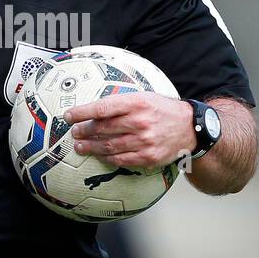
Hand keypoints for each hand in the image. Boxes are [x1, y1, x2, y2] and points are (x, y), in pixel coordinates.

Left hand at [64, 92, 195, 168]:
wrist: (190, 128)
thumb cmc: (162, 110)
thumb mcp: (144, 97)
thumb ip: (121, 103)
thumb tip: (94, 109)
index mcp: (137, 103)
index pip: (102, 108)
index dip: (82, 113)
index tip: (69, 116)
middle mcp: (140, 122)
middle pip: (103, 128)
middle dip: (84, 131)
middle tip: (74, 132)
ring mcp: (144, 142)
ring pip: (109, 146)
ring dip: (91, 147)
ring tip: (80, 146)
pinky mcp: (148, 157)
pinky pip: (121, 160)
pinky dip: (107, 158)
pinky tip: (99, 155)